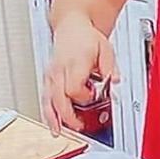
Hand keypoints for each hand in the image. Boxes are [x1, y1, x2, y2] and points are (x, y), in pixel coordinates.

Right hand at [41, 19, 119, 135]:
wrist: (71, 26)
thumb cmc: (87, 37)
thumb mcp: (106, 49)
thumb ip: (110, 67)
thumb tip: (114, 81)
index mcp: (75, 62)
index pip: (74, 87)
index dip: (84, 97)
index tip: (93, 96)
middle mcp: (59, 70)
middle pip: (59, 98)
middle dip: (68, 115)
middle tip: (80, 126)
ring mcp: (51, 75)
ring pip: (48, 100)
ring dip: (54, 118)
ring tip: (59, 132)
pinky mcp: (47, 78)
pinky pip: (45, 99)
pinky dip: (48, 113)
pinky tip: (52, 124)